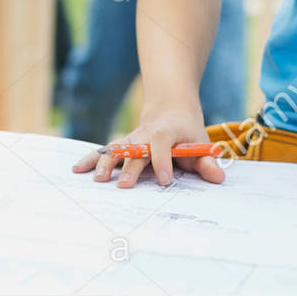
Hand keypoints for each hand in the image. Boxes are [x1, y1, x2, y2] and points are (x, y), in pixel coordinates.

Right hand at [72, 102, 223, 188]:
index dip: (163, 161)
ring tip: (98, 179)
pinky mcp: (120, 145)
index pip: (162, 144)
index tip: (164, 180)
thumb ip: (207, 163)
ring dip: (105, 163)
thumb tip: (219, 179)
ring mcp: (130, 139)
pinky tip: (77, 169)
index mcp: (165, 132)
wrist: (170, 109)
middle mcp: (144, 135)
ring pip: (115, 149)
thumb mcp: (200, 144)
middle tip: (124, 186)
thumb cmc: (186, 132)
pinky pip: (104, 151)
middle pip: (135, 150)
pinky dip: (91, 159)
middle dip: (130, 168)